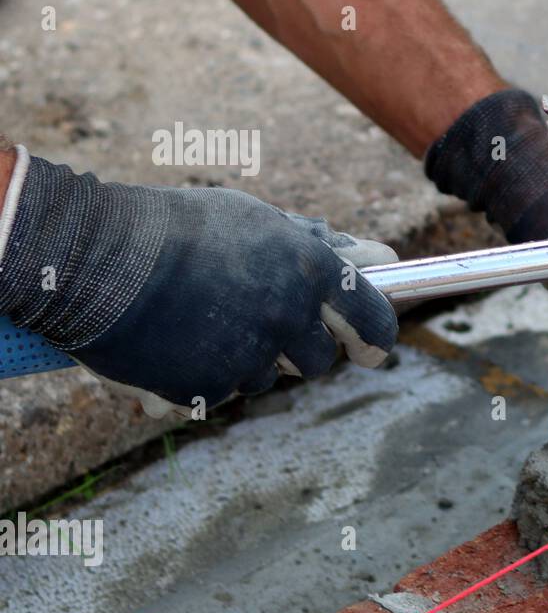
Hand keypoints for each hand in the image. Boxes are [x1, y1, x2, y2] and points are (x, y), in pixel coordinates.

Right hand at [0, 148, 398, 415]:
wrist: (94, 258)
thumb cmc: (180, 230)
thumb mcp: (258, 222)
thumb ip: (321, 249)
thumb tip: (387, 259)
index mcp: (309, 269)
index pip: (372, 319)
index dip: (375, 337)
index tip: (372, 349)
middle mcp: (289, 316)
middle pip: (320, 358)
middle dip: (299, 347)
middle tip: (259, 321)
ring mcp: (249, 355)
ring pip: (268, 376)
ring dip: (246, 357)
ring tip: (203, 318)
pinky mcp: (210, 388)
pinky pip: (223, 391)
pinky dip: (205, 374)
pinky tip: (178, 340)